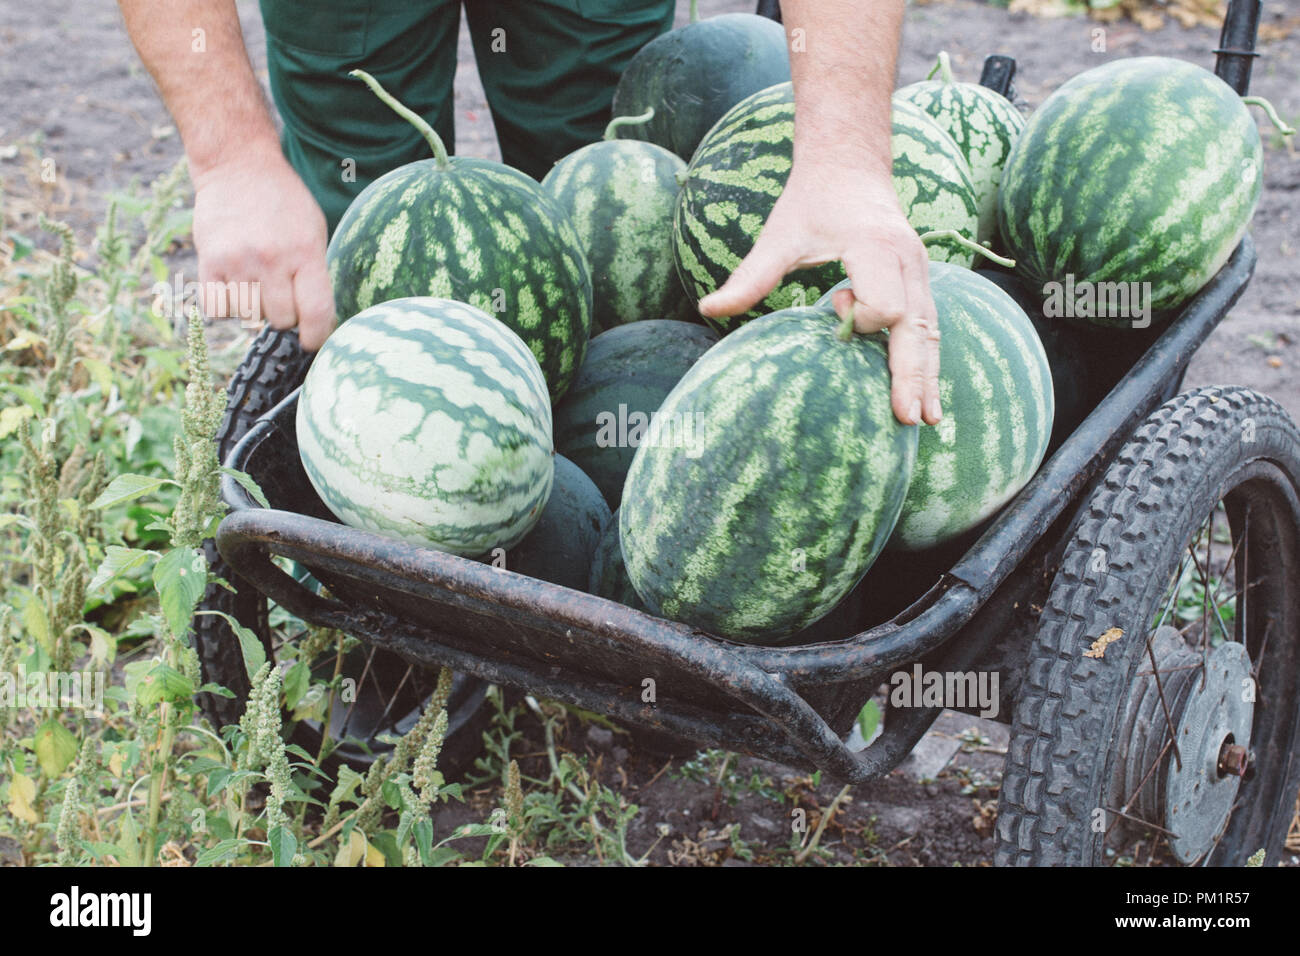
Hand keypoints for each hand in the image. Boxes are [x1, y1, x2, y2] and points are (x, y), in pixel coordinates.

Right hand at [192, 145, 335, 350]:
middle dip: (285, 314)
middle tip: (282, 291)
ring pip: (249, 317)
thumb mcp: (314, 231)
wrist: (238, 166)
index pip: (316, 313)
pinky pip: (217, 309)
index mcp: (306, 252)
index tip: (312, 341)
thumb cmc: (284, 204)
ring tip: (257, 280)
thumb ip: (316, 274)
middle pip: (281, 320)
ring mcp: (238, 260)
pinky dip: (226, 306)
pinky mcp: (209, 260)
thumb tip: (318, 323)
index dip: (316, 337)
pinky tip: (234, 286)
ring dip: (254, 307)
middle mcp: (272, 259)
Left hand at [698, 165, 941, 426]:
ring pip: (930, 331)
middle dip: (911, 373)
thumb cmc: (810, 203)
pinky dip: (928, 360)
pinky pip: (929, 326)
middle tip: (906, 418)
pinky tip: (928, 395)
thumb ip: (749, 277)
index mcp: (876, 247)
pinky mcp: (920, 280)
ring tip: (927, 420)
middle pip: (917, 327)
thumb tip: (706, 310)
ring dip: (928, 376)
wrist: (849, 167)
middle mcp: (907, 260)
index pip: (884, 304)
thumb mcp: (777, 236)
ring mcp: (920, 271)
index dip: (860, 320)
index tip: (833, 304)